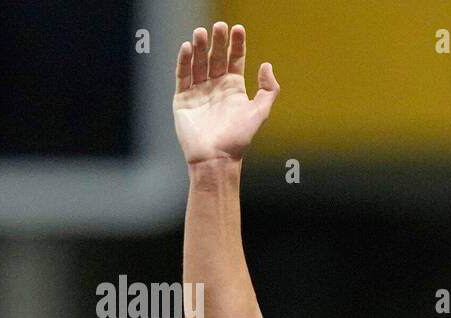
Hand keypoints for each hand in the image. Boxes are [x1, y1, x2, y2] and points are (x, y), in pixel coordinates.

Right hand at [174, 23, 279, 165]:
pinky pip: (182, 75)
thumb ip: (268, 90)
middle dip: (218, 41)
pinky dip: (184, 61)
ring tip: (201, 33)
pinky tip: (187, 48)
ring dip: (199, 47)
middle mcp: (216, 87)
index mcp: (234, 88)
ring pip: (198, 63)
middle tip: (219, 26)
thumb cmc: (239, 138)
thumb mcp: (260, 113)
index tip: (238, 28)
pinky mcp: (182, 98)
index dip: (237, 44)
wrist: (215, 158)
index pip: (235, 60)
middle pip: (216, 57)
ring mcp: (198, 91)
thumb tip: (267, 65)